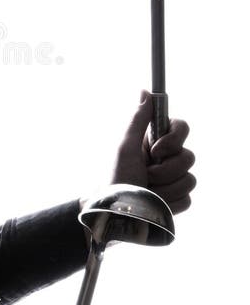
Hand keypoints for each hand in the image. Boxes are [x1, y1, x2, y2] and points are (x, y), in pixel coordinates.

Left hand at [111, 90, 195, 214]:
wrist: (115, 214)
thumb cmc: (115, 178)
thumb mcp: (124, 148)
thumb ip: (137, 120)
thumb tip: (145, 91)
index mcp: (154, 142)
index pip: (181, 128)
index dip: (174, 139)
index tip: (157, 149)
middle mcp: (166, 159)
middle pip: (189, 156)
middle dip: (166, 169)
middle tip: (146, 175)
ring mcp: (173, 180)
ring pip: (189, 179)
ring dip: (165, 188)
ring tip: (146, 192)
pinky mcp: (177, 201)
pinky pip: (187, 199)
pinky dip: (169, 203)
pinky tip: (154, 203)